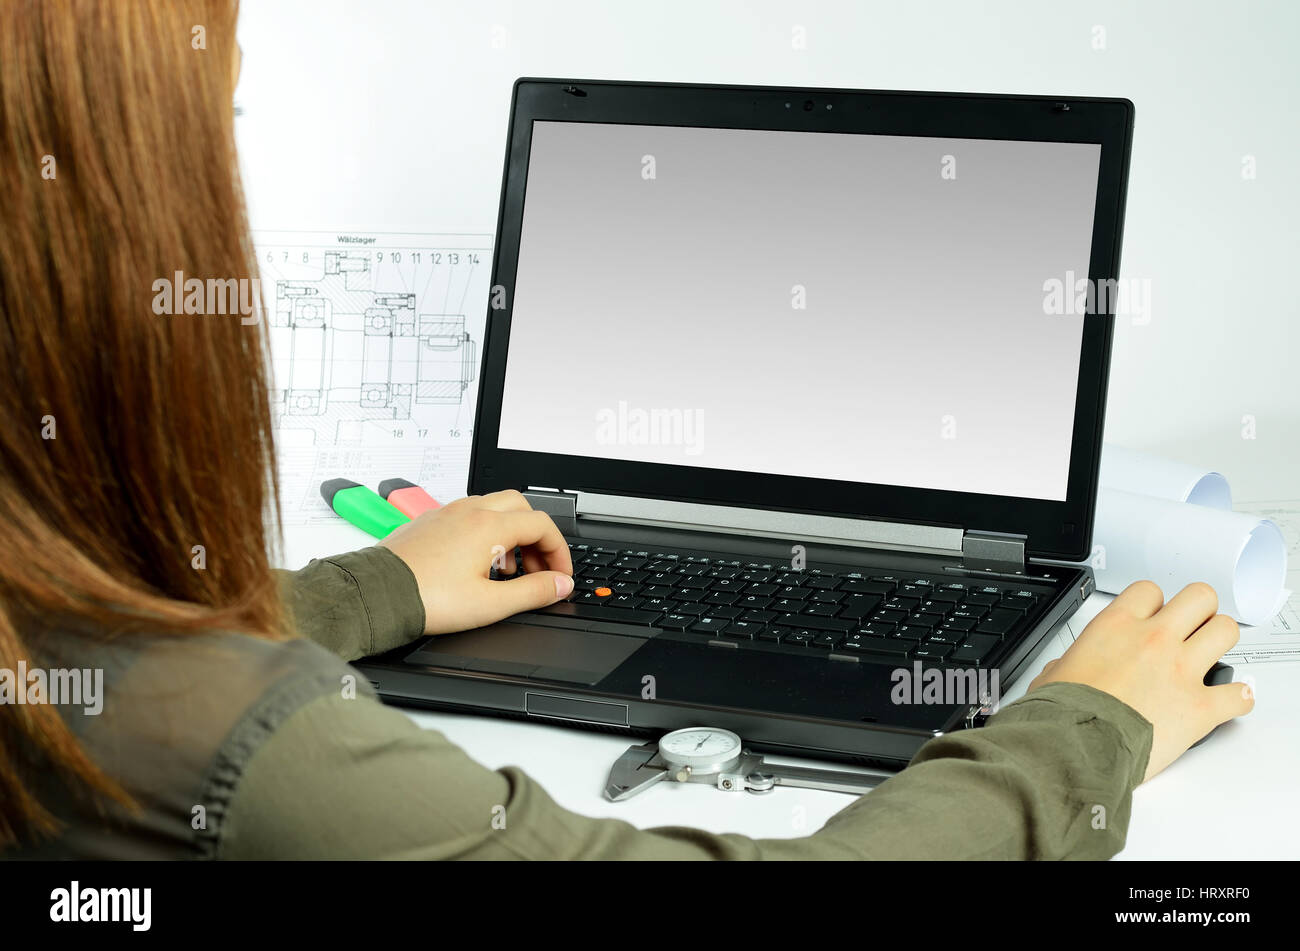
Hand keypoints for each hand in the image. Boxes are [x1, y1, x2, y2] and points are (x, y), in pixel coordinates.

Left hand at [378, 490, 573, 634]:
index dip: (558, 550)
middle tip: (538, 567)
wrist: (377, 595)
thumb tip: (560, 584)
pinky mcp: (429, 522)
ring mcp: (446, 514)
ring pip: (494, 508)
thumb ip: (533, 592)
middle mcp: (468, 511)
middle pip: (521, 507)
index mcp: (488, 526)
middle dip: (536, 536)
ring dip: (511, 533)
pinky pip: (469, 515)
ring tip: (508, 570)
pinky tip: (478, 563)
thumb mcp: (490, 604)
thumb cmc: (426, 598)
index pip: (541, 525)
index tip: (559, 574)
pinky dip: (486, 532)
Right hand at [1028, 580, 1253, 781]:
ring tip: (1211, 656)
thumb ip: (1067, 664)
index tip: (1152, 618)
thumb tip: (1064, 671)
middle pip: (1199, 597)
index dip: (1153, 604)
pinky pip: (1239, 695)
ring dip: (1220, 642)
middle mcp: (1154, 640)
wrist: (1077, 748)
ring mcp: (1182, 670)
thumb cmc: (1062, 714)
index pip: (1149, 591)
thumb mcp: (1051, 674)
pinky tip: (1227, 701)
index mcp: (1116, 627)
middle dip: (1199, 611)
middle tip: (1192, 627)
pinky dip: (1236, 699)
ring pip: (1226, 630)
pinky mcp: (1201, 707)